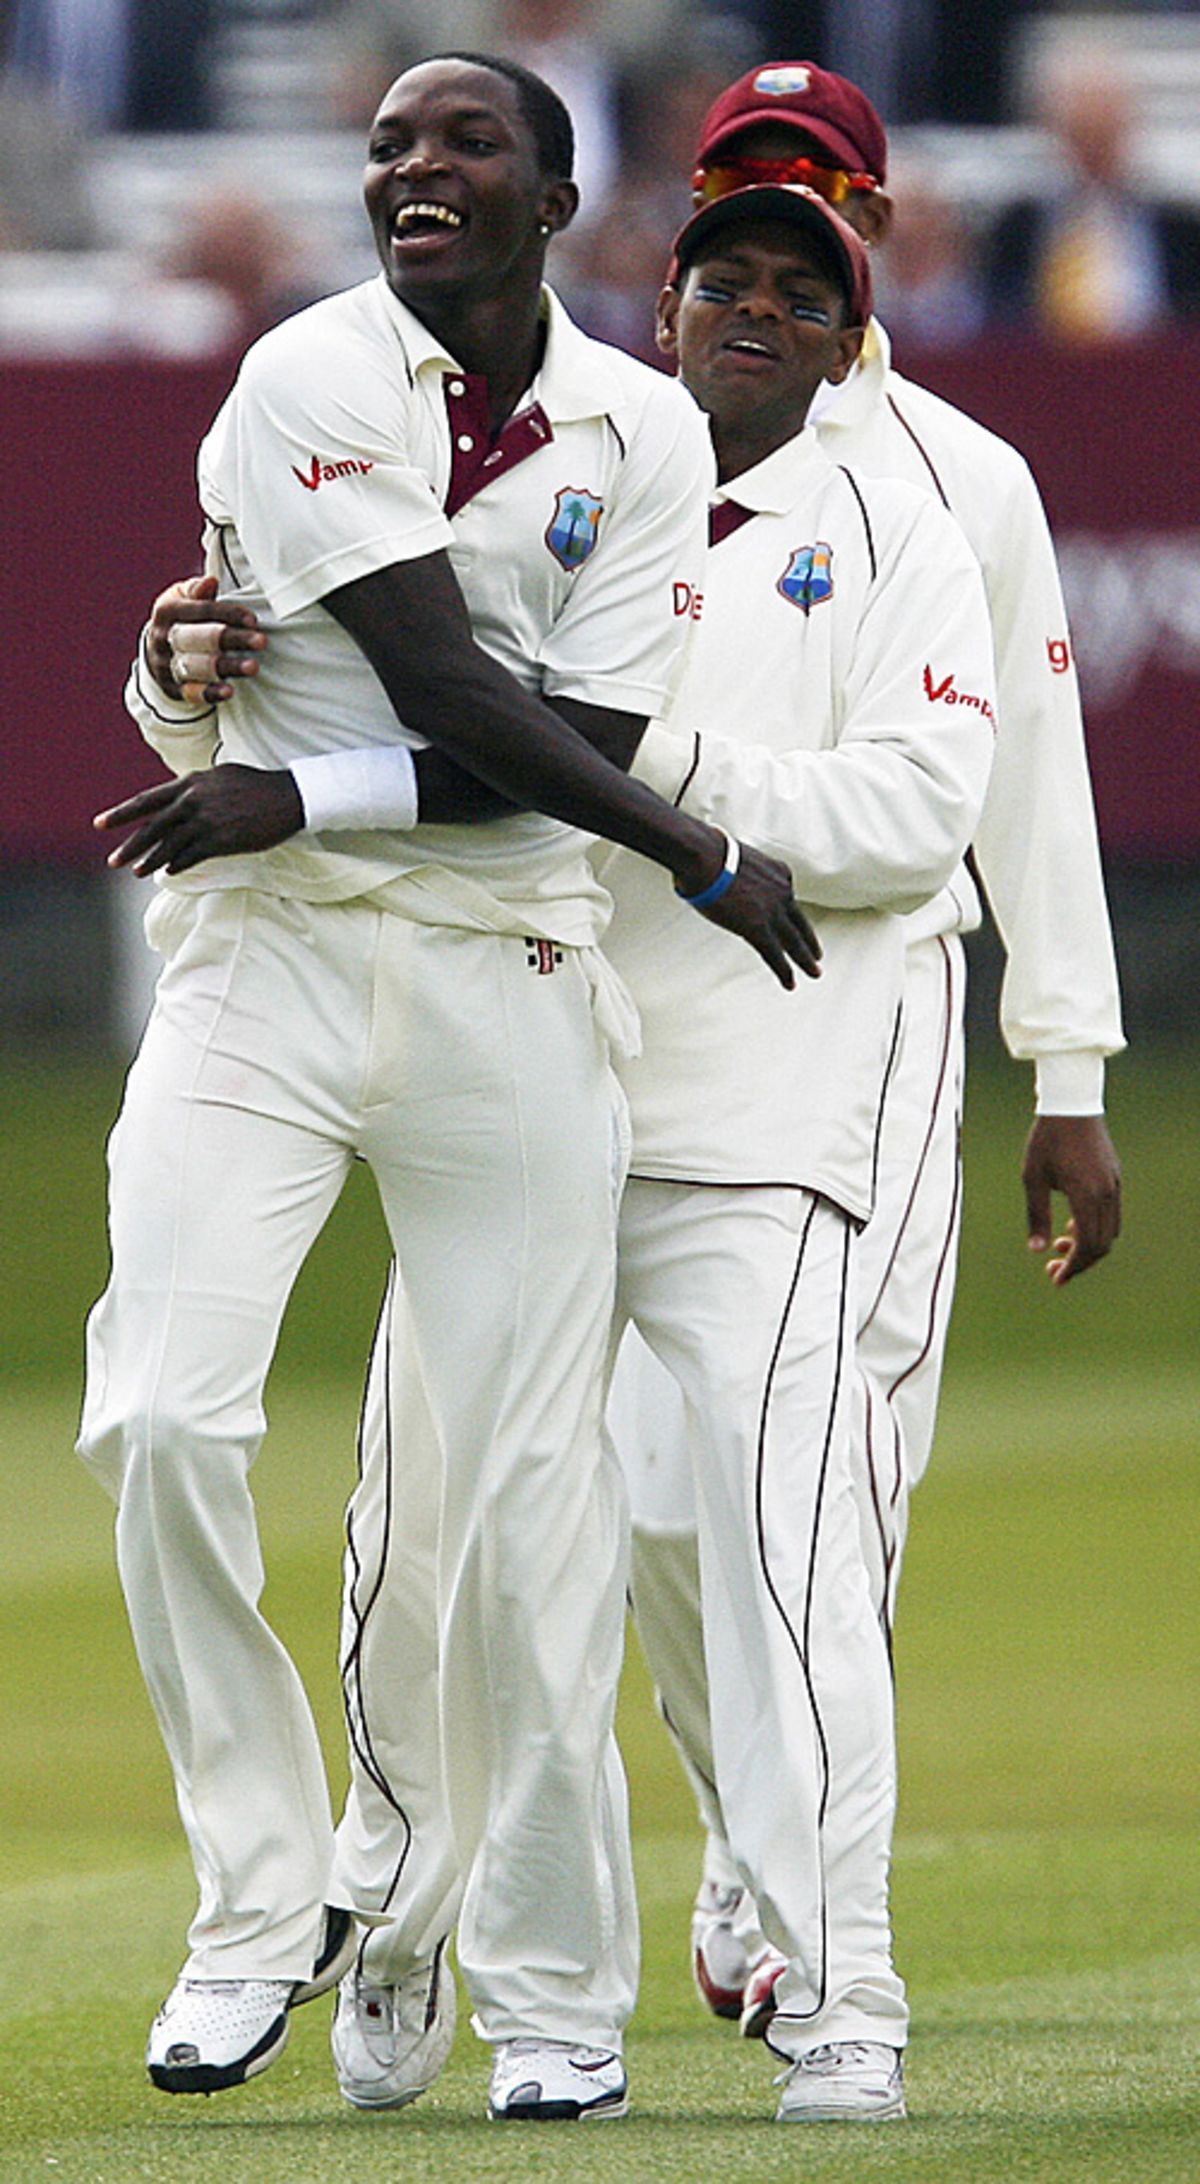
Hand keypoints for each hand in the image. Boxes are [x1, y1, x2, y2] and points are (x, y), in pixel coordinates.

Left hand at [95, 766, 303, 874]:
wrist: (287, 797)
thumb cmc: (255, 785)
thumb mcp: (219, 776)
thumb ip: (195, 786)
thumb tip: (178, 796)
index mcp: (189, 783)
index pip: (146, 801)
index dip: (120, 814)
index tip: (100, 824)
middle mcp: (192, 802)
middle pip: (152, 828)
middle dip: (129, 846)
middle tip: (113, 860)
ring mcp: (205, 823)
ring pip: (168, 846)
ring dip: (150, 861)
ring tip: (136, 872)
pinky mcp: (220, 841)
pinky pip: (190, 857)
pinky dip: (176, 865)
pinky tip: (167, 872)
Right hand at [147, 574, 266, 702]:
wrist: (155, 652)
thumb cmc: (181, 618)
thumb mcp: (182, 598)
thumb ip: (197, 590)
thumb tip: (211, 581)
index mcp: (167, 611)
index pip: (201, 611)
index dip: (228, 614)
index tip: (253, 620)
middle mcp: (163, 638)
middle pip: (200, 638)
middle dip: (232, 639)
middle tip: (261, 641)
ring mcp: (166, 665)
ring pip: (198, 667)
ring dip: (227, 667)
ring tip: (253, 666)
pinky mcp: (173, 689)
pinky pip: (191, 693)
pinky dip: (210, 693)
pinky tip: (230, 692)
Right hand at [698, 842, 821, 989]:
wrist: (704, 856)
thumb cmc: (708, 851)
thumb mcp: (734, 856)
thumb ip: (734, 869)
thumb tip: (717, 873)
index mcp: (778, 872)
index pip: (788, 895)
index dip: (792, 913)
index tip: (795, 922)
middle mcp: (781, 892)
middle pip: (799, 922)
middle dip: (809, 941)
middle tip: (818, 955)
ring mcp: (772, 911)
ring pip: (794, 942)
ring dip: (805, 960)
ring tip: (814, 973)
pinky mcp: (758, 928)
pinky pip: (775, 954)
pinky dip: (784, 971)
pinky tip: (790, 983)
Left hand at [1022, 1113, 1121, 1285]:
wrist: (1071, 1105)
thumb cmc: (1046, 1140)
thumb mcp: (1033, 1178)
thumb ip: (1036, 1215)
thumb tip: (1036, 1250)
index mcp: (1087, 1196)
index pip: (1088, 1246)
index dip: (1073, 1267)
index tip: (1055, 1278)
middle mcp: (1107, 1194)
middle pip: (1101, 1245)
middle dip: (1079, 1262)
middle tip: (1054, 1270)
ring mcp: (1114, 1186)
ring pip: (1109, 1231)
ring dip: (1087, 1245)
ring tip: (1059, 1245)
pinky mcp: (1115, 1178)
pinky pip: (1111, 1214)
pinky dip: (1094, 1228)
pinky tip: (1072, 1226)